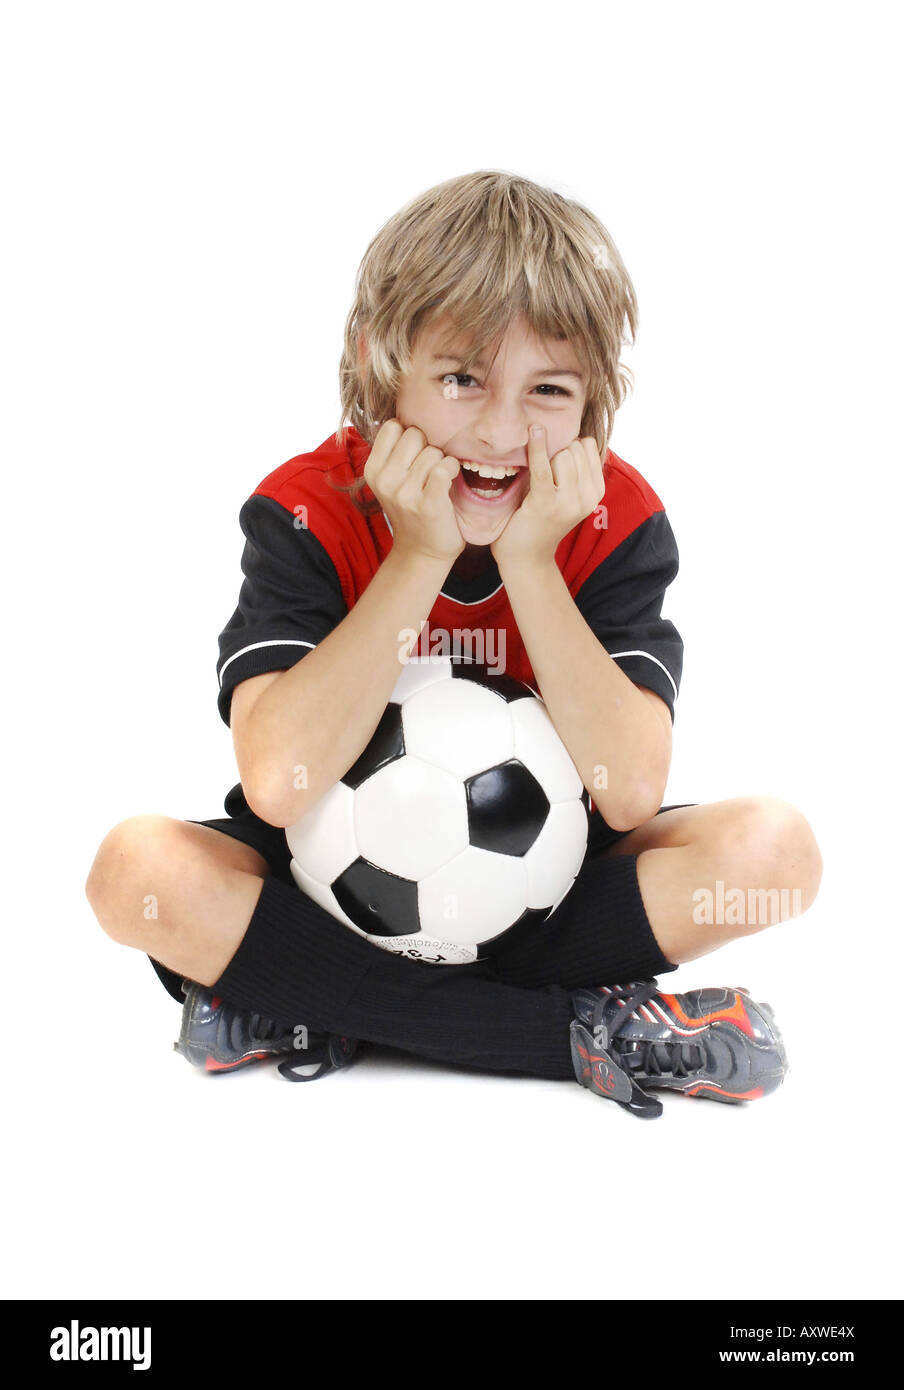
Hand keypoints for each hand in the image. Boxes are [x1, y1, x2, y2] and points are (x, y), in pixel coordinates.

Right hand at [364, 420, 463, 565]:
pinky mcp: (427, 503)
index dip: (410, 436)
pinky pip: (444, 467)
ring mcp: (405, 493)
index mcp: (373, 470)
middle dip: (427, 447)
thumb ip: (394, 451)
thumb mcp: (392, 480)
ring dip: (442, 462)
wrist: (422, 552)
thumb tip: (408, 412)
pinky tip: (449, 484)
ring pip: (433, 450)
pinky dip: (451, 471)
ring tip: (438, 482)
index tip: (415, 455)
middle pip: (415, 434)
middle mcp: (385, 480)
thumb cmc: (412, 509)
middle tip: (428, 471)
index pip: (394, 426)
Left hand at [490, 426, 604, 569]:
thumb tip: (578, 434)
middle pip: (575, 448)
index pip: (589, 447)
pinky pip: (543, 465)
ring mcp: (569, 501)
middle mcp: (588, 498)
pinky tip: (533, 431)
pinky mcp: (546, 502)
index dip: (568, 446)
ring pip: (563, 454)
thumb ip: (576, 469)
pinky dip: (537, 446)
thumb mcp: (567, 494)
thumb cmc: (541, 520)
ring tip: (535, 478)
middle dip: (556, 451)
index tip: (554, 457)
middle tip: (542, 472)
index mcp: (596, 493)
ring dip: (545, 457)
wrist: (526, 558)